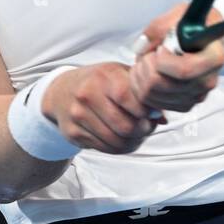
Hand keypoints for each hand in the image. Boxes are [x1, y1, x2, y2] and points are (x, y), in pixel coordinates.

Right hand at [41, 63, 166, 154]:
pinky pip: (104, 148)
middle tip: (147, 128)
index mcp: (104, 76)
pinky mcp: (73, 133)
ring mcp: (78, 115)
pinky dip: (118, 148)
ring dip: (132, 142)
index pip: (128, 98)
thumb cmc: (98, 81)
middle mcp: (88, 95)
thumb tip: (162, 117)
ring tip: (137, 135)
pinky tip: (122, 138)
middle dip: (142, 131)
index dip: (145, 111)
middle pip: (125, 126)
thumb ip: (142, 91)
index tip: (153, 114)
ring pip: (116, 142)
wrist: (61, 91)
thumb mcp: (120, 74)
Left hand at [128, 3, 223, 112]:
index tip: (160, 48)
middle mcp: (208, 81)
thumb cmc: (197, 24)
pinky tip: (146, 74)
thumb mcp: (181, 14)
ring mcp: (197, 95)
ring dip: (141, 78)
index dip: (162, 61)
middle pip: (164, 85)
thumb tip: (141, 46)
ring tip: (146, 62)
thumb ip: (160, 26)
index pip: (183, 70)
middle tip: (147, 54)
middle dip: (146, 68)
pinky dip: (143, 90)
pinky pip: (155, 105)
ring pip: (155, 97)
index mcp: (214, 58)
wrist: (208, 39)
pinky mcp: (185, 104)